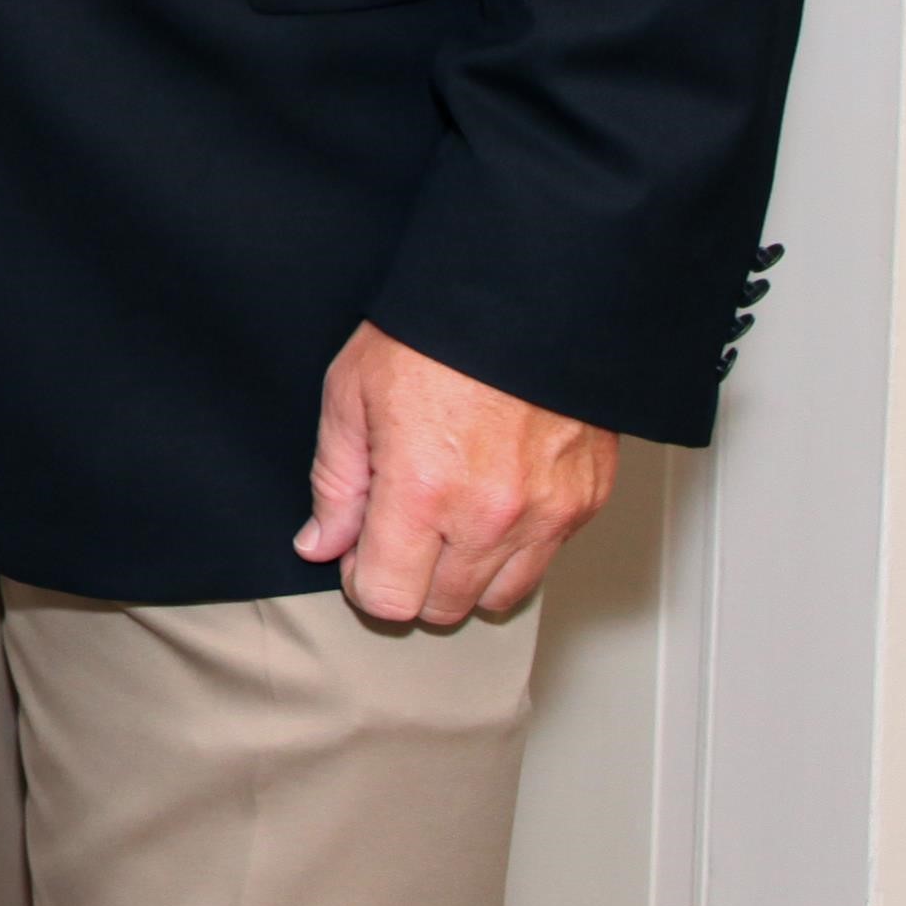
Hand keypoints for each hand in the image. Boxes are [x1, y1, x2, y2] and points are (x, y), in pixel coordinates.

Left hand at [295, 322, 619, 625]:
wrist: (525, 296)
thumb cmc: (434, 335)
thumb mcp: (352, 394)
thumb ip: (335, 483)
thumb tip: (320, 544)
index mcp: (423, 491)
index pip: (388, 598)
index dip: (362, 579)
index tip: (360, 553)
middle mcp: (490, 516)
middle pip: (442, 609)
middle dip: (412, 581)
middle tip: (402, 530)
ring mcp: (546, 515)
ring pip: (498, 598)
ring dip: (466, 575)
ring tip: (449, 519)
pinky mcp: (585, 502)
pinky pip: (544, 560)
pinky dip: (515, 547)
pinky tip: (492, 499)